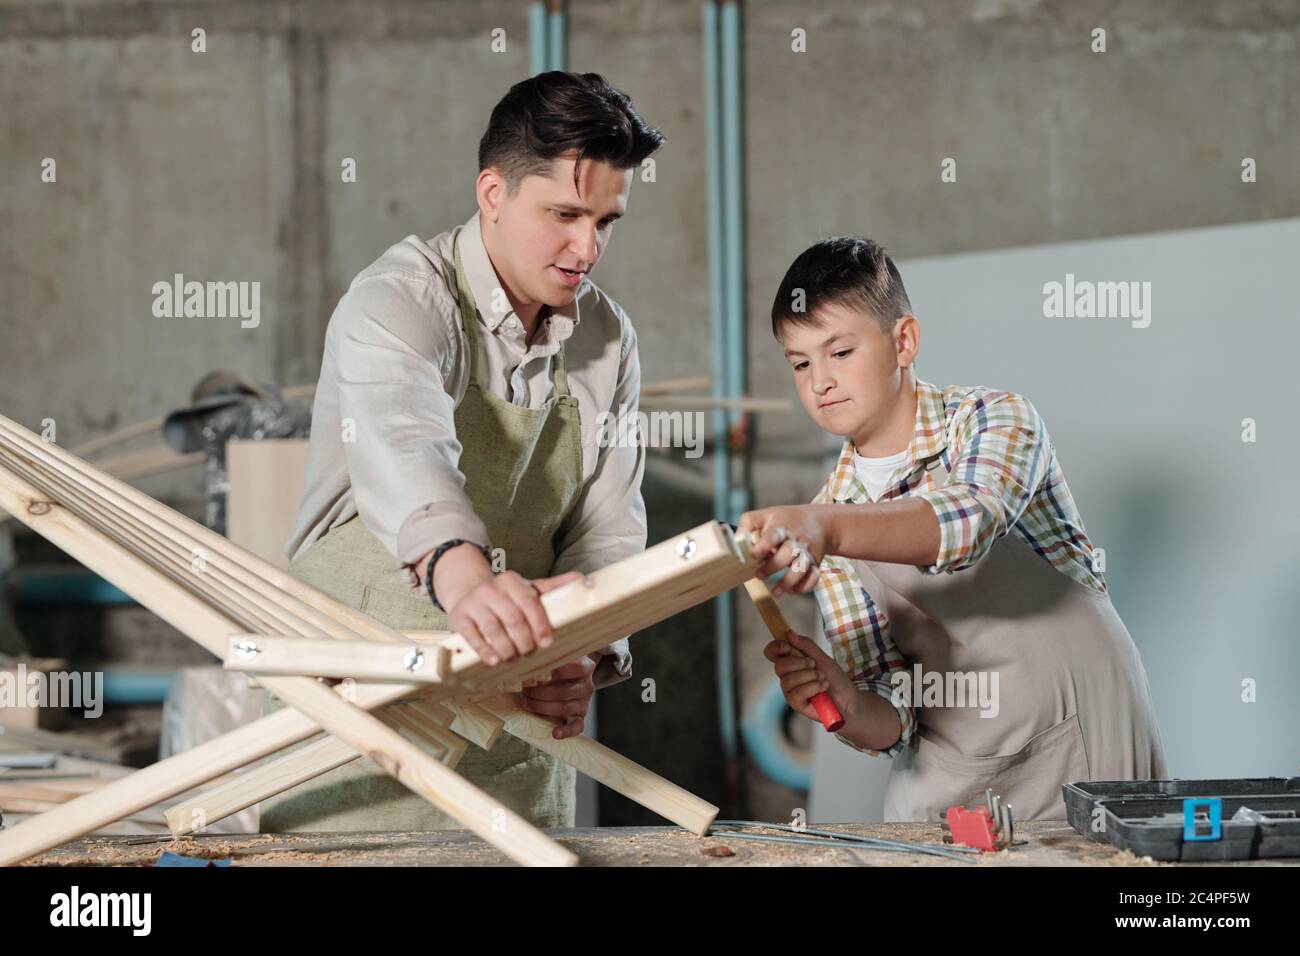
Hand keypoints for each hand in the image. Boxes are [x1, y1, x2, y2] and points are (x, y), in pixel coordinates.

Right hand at [446, 569, 582, 665]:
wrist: (468, 592)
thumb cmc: (505, 597)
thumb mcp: (528, 589)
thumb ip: (553, 587)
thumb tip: (581, 579)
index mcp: (511, 581)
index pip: (529, 602)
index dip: (540, 624)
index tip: (547, 642)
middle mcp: (490, 589)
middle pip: (513, 620)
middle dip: (525, 641)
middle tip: (530, 653)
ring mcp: (473, 603)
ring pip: (493, 630)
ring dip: (507, 649)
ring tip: (515, 658)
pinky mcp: (459, 618)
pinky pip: (473, 637)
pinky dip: (485, 651)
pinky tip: (495, 661)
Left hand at [520, 655, 598, 738]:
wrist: (573, 679)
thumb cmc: (560, 667)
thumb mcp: (558, 658)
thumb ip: (548, 660)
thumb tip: (527, 665)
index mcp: (585, 667)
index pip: (575, 668)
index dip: (555, 671)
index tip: (537, 672)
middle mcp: (587, 685)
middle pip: (564, 691)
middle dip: (539, 692)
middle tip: (524, 689)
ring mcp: (584, 702)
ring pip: (564, 708)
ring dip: (541, 707)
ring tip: (526, 703)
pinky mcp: (581, 716)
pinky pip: (577, 726)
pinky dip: (566, 731)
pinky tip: (555, 733)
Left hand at [738, 505, 826, 594]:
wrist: (819, 521)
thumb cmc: (785, 520)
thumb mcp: (765, 515)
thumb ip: (747, 524)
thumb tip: (736, 539)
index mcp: (781, 527)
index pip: (773, 535)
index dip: (764, 545)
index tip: (754, 554)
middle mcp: (796, 540)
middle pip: (787, 554)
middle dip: (773, 567)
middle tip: (759, 575)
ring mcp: (807, 552)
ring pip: (802, 568)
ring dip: (788, 582)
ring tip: (775, 592)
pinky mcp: (815, 563)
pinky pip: (813, 578)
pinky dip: (803, 587)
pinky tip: (790, 590)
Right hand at [763, 629, 854, 721]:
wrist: (847, 699)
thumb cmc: (835, 678)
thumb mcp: (822, 657)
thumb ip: (806, 645)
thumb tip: (789, 633)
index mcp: (791, 661)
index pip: (772, 653)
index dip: (776, 647)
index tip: (788, 646)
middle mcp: (787, 675)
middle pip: (779, 665)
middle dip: (800, 663)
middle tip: (814, 665)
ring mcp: (789, 690)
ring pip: (789, 679)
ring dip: (811, 676)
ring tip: (822, 678)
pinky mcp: (795, 703)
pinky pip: (797, 692)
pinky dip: (814, 687)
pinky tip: (823, 688)